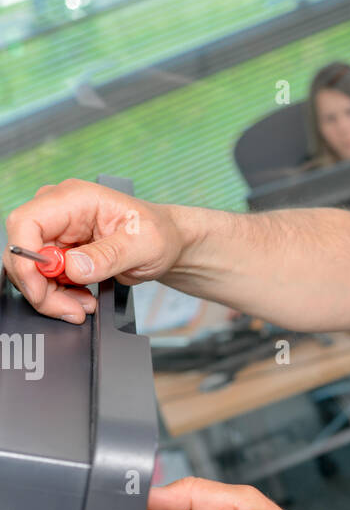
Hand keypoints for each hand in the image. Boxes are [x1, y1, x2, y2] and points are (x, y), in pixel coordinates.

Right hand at [3, 178, 184, 323]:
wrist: (165, 244)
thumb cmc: (158, 234)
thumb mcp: (142, 245)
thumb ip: (107, 256)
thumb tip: (72, 267)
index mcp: (74, 199)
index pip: (26, 223)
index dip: (26, 259)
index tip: (42, 289)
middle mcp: (58, 213)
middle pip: (23, 252)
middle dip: (40, 288)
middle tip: (71, 309)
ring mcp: (57, 233)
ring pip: (31, 271)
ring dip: (53, 297)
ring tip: (85, 305)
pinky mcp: (59, 253)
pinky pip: (44, 279)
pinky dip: (60, 296)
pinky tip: (83, 299)